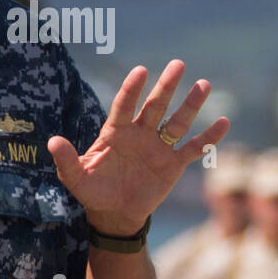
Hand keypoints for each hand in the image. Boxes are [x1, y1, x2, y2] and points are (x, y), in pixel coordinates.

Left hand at [47, 60, 229, 235]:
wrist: (114, 214)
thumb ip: (66, 159)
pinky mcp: (173, 164)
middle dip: (166, 86)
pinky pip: (194, 148)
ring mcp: (158, 147)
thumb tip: (53, 141)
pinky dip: (209, 138)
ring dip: (191, 104)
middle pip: (155, 106)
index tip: (140, 71)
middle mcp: (139, 134)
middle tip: (178, 64)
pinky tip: (224, 122)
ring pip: (177, 122)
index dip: (131, 90)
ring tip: (204, 84)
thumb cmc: (93, 192)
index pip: (124, 106)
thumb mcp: (75, 178)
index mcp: (115, 132)